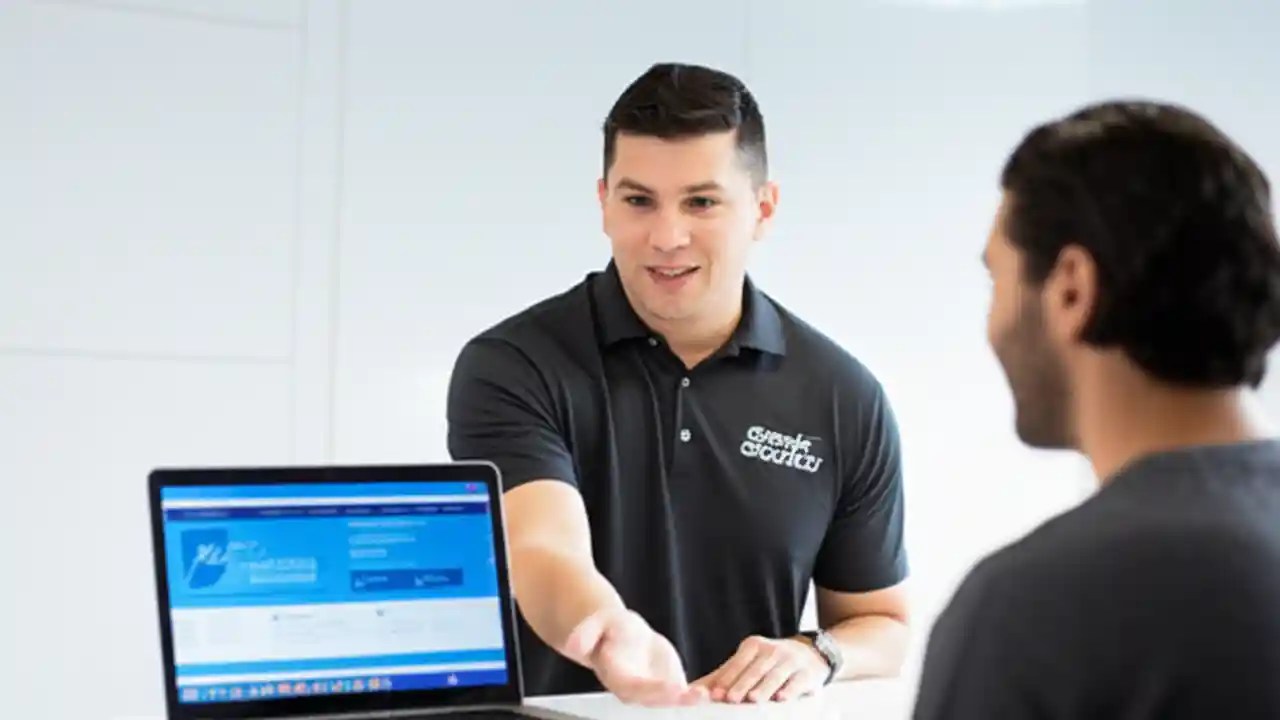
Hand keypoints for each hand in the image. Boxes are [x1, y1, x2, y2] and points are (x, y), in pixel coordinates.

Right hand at [562, 607, 708, 706]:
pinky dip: (698, 695)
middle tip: (698, 696)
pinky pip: (683, 693)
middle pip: (657, 699)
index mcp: (618, 676)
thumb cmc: (608, 626)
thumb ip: (587, 632)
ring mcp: (653, 690)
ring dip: (691, 701)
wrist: (618, 632)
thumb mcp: (598, 622)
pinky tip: (716, 692)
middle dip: (677, 700)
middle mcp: (635, 689)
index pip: (636, 688)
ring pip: (672, 699)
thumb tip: (573, 644)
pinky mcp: (668, 686)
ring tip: (709, 696)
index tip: (674, 688)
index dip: (655, 690)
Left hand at [693, 635, 829, 703]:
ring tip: (753, 700)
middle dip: (741, 685)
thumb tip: (692, 690)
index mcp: (753, 646)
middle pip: (753, 670)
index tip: (714, 695)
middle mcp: (771, 650)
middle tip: (729, 699)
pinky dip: (789, 690)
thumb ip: (723, 676)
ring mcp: (790, 661)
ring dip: (763, 688)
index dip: (725, 680)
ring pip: (774, 676)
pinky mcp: (807, 673)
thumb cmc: (770, 663)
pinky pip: (797, 682)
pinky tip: (781, 699)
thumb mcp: (749, 662)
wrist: (811, 654)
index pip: (736, 664)